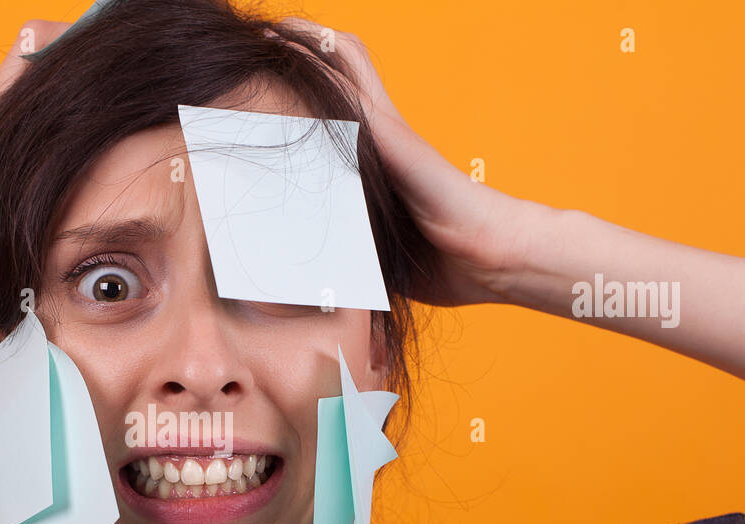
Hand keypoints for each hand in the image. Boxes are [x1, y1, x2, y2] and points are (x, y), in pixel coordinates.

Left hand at [272, 18, 547, 306]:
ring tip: (271, 28)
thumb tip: (304, 274)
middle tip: (261, 46)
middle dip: (300, 57)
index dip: (302, 98)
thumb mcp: (370, 252)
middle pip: (337, 75)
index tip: (263, 96)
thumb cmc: (436, 263)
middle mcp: (379, 135)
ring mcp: (384, 127)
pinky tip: (286, 40)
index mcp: (373, 163)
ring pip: (342, 61)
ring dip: (307, 40)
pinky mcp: (387, 129)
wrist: (484, 257)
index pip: (334, 115)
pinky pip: (347, 76)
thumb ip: (342, 245)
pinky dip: (316, 53)